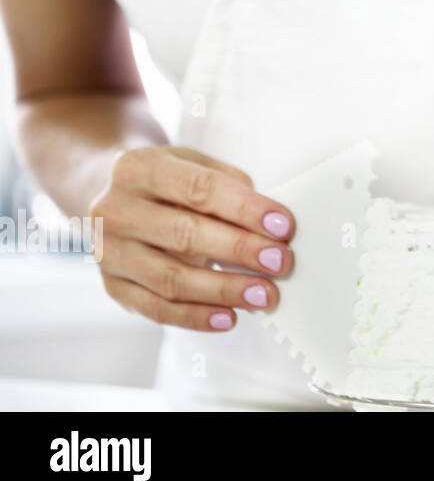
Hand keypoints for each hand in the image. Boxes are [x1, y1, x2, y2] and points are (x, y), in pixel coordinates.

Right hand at [88, 145, 294, 331]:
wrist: (103, 193)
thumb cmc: (164, 181)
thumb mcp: (191, 163)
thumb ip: (229, 185)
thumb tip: (268, 223)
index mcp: (140, 168)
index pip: (200, 188)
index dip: (245, 209)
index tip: (283, 226)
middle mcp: (115, 210)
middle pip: (185, 234)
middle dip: (240, 250)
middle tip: (280, 262)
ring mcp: (108, 252)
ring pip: (171, 278)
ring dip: (224, 290)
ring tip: (264, 295)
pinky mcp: (111, 285)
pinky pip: (155, 308)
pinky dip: (195, 316)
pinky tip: (229, 317)